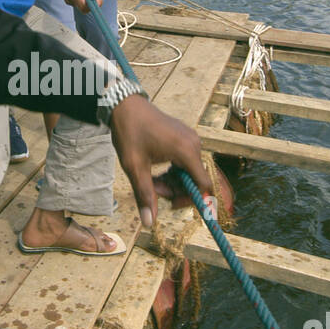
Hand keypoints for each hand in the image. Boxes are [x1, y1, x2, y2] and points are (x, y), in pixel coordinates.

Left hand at [108, 94, 211, 226]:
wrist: (126, 106)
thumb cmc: (129, 133)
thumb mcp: (134, 167)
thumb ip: (145, 195)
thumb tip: (149, 222)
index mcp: (186, 151)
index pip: (203, 185)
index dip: (193, 201)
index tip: (173, 205)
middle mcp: (194, 144)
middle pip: (196, 181)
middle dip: (175, 191)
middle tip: (153, 189)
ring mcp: (191, 140)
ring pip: (190, 173)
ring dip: (173, 182)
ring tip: (152, 180)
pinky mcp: (186, 138)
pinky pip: (186, 163)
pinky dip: (173, 172)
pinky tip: (157, 171)